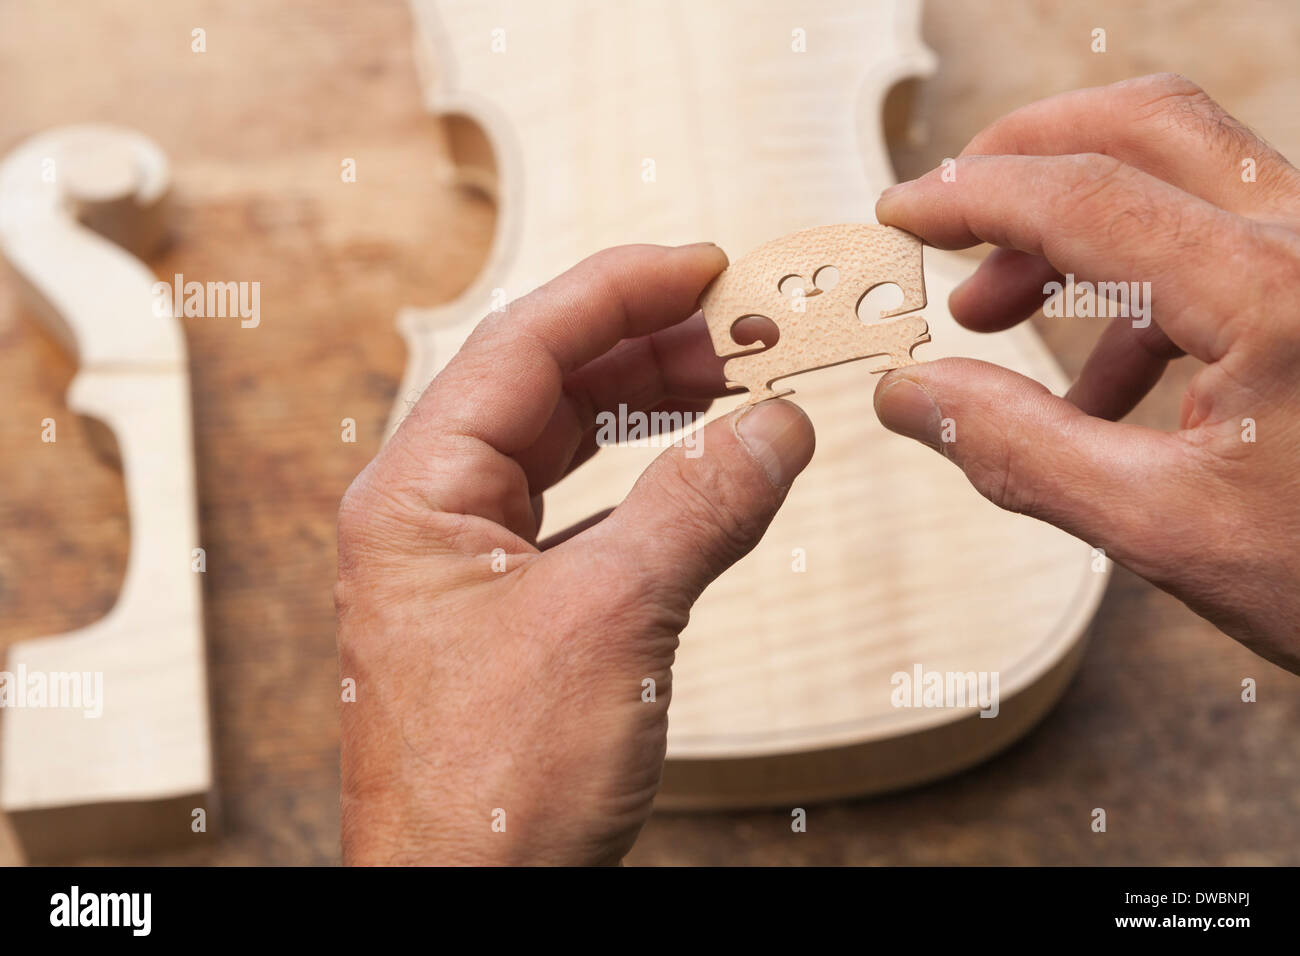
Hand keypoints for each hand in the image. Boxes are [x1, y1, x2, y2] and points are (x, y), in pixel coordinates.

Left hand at [336, 244, 814, 863]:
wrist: (467, 909)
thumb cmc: (488, 791)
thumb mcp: (610, 624)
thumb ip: (698, 508)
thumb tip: (777, 423)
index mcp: (415, 494)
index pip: (523, 347)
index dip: (620, 291)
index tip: (705, 265)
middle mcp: (431, 516)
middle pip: (545, 386)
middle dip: (648, 347)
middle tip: (742, 328)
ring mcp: (469, 563)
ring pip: (566, 446)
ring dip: (649, 407)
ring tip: (733, 381)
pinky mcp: (512, 610)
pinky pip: (584, 512)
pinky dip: (648, 482)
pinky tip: (699, 467)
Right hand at [874, 73, 1299, 672]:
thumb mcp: (1164, 529)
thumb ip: (1018, 451)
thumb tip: (910, 396)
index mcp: (1276, 294)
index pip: (1086, 197)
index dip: (972, 198)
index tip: (901, 213)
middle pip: (1147, 130)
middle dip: (1026, 160)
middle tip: (951, 218)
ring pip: (1184, 182)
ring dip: (1074, 235)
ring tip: (997, 314)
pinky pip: (1221, 246)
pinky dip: (1136, 291)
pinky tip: (1095, 385)